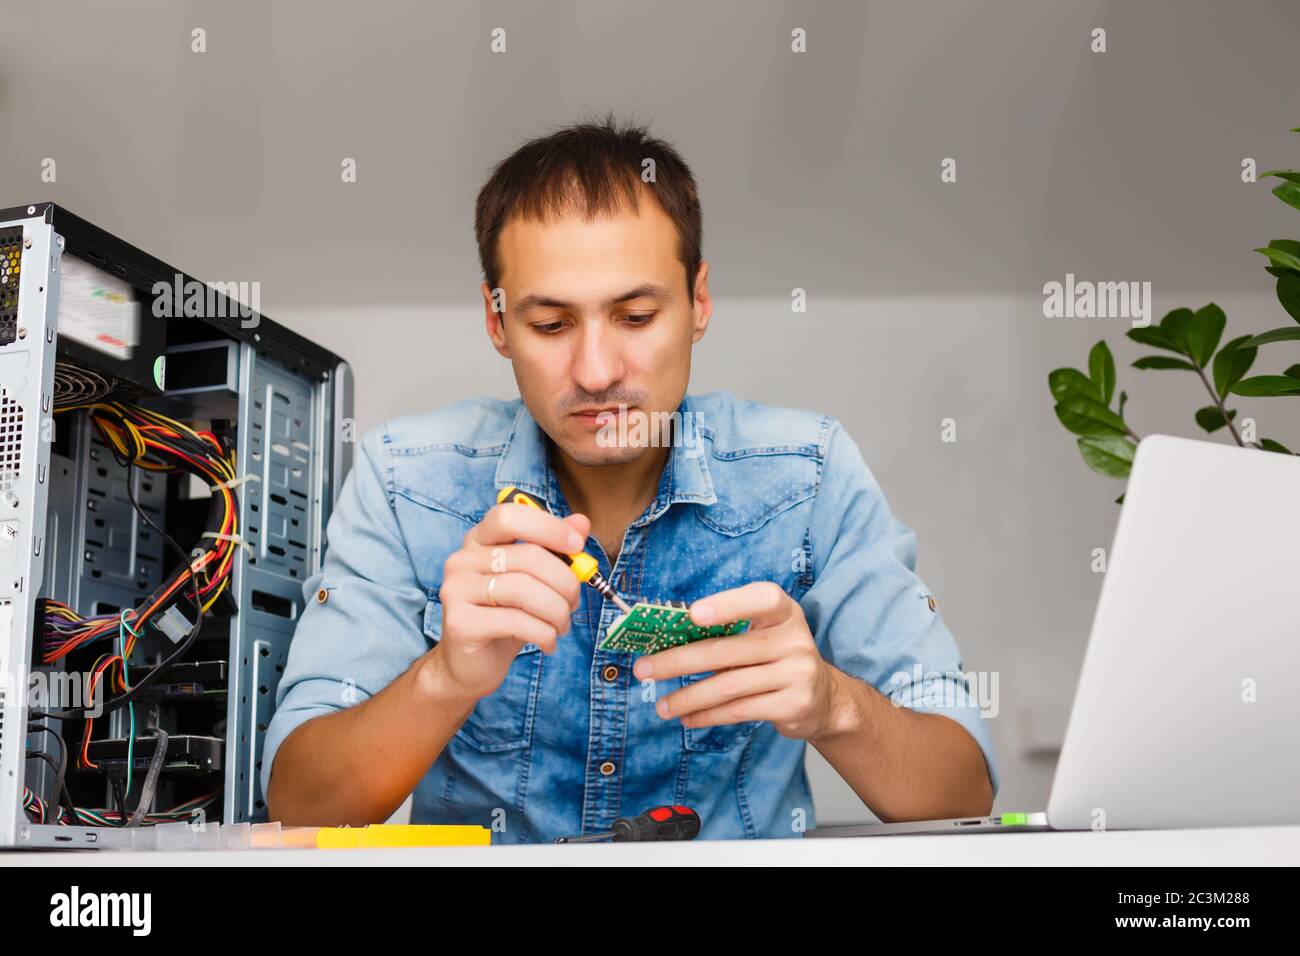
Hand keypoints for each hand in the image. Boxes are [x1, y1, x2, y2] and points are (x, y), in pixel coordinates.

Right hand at [421, 500, 588, 702]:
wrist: (472, 665)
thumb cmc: (505, 618)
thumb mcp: (533, 581)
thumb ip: (554, 550)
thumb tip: (581, 522)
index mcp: (479, 541)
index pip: (510, 516)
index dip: (548, 527)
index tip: (577, 545)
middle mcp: (462, 560)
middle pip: (528, 556)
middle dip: (564, 581)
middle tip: (574, 602)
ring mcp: (456, 590)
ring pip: (524, 589)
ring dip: (557, 611)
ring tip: (562, 625)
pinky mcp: (460, 623)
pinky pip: (517, 621)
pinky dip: (544, 633)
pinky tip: (548, 642)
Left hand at [632, 582, 839, 740]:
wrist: (824, 698)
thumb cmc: (776, 658)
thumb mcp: (763, 634)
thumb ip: (727, 632)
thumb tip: (667, 639)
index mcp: (783, 612)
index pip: (760, 598)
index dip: (727, 604)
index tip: (692, 614)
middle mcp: (794, 639)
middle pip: (727, 650)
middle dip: (677, 661)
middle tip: (644, 669)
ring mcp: (797, 673)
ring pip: (728, 686)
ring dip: (688, 697)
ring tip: (662, 706)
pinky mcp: (793, 704)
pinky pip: (740, 710)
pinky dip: (708, 715)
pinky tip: (688, 717)